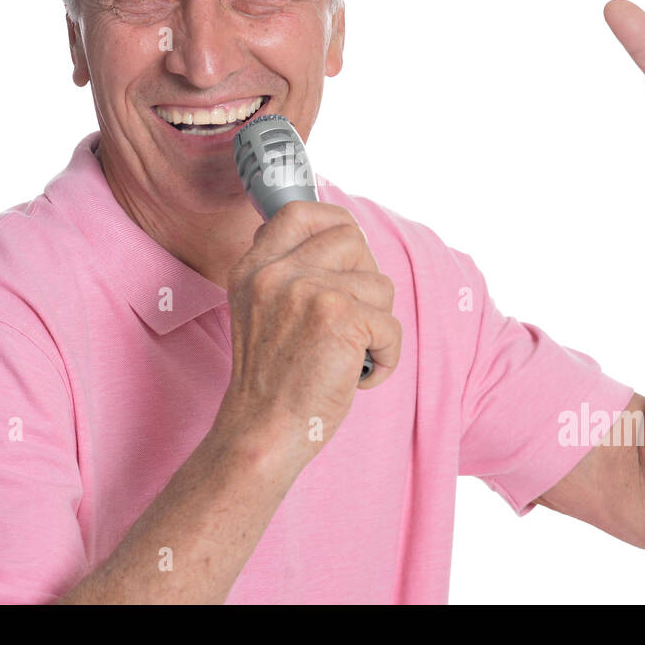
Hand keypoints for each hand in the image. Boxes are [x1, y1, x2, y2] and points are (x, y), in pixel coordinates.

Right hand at [217, 201, 400, 464]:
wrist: (262, 432)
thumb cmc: (270, 381)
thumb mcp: (258, 312)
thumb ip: (285, 275)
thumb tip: (336, 240)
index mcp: (253, 268)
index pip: (299, 212)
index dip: (333, 222)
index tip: (347, 251)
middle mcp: (276, 272)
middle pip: (351, 239)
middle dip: (365, 279)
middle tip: (353, 317)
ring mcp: (307, 291)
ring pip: (379, 284)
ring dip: (376, 324)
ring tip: (349, 354)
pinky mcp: (339, 318)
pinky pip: (390, 324)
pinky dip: (386, 356)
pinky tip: (360, 375)